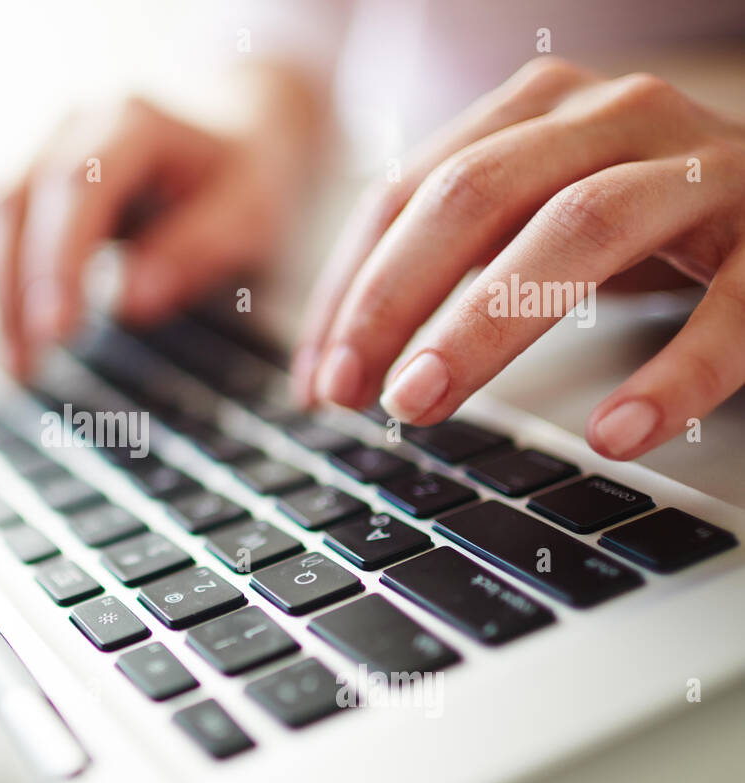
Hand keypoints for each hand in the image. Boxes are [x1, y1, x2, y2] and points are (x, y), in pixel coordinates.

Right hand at [0, 67, 322, 377]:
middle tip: (24, 369)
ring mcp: (31, 147)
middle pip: (13, 198)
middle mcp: (68, 125)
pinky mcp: (11, 179)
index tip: (56, 331)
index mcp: (130, 121)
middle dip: (12, 291)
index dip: (57, 259)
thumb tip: (131, 301)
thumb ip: (196, 251)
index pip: (75, 184)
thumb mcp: (249, 214)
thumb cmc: (241, 180)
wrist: (232, 129)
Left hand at [293, 56, 744, 459]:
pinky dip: (673, 373)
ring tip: (422, 404)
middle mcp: (613, 118)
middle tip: (354, 394)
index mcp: (535, 113)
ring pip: (582, 227)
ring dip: (488, 323)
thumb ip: (447, 269)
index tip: (317, 378)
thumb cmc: (644, 218)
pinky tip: (615, 432)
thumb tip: (331, 368)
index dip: (351, 289)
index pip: (408, 192)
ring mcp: (700, 168)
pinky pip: (731, 307)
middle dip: (397, 297)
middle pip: (474, 195)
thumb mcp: (534, 220)